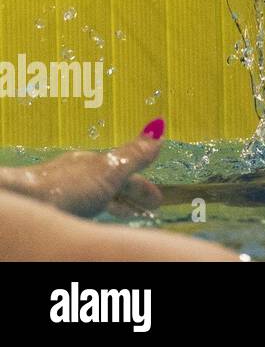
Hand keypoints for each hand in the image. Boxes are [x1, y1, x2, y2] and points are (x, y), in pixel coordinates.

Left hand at [0, 119, 165, 217]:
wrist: (24, 202)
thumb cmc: (66, 187)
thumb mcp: (110, 169)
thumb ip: (134, 153)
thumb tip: (158, 127)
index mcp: (93, 164)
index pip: (126, 172)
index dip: (144, 186)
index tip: (158, 198)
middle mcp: (78, 176)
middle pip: (111, 185)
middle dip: (132, 194)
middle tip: (150, 206)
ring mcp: (64, 193)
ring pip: (96, 198)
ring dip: (115, 204)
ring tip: (128, 215)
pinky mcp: (53, 210)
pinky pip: (84, 211)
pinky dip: (97, 214)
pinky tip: (95, 219)